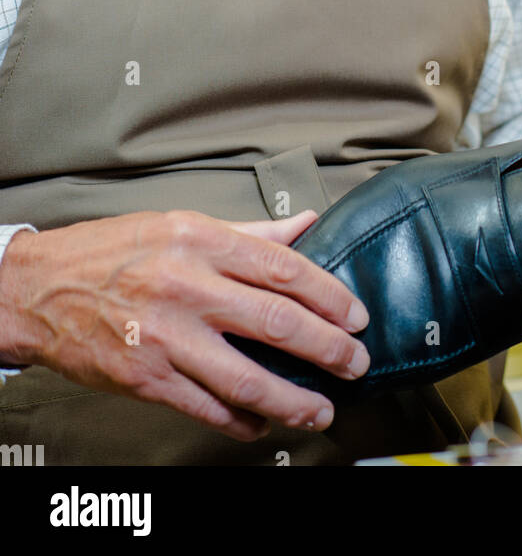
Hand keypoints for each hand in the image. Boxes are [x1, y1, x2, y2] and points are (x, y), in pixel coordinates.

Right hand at [0, 209, 370, 440]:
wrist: (41, 288)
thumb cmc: (114, 251)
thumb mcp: (183, 224)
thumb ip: (250, 233)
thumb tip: (306, 226)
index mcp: (202, 241)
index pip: (284, 268)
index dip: (329, 295)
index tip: (356, 315)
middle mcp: (187, 286)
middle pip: (276, 322)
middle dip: (327, 348)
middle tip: (354, 363)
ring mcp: (167, 336)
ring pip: (246, 376)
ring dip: (292, 398)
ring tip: (320, 409)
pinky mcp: (146, 377)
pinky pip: (206, 405)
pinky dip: (240, 419)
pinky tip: (260, 421)